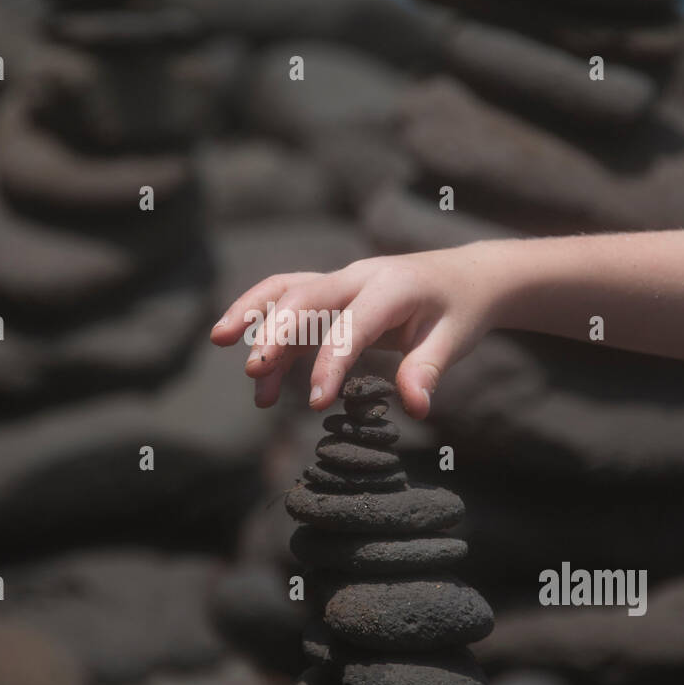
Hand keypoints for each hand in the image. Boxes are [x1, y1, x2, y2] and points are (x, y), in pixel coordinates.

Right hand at [210, 244, 506, 417]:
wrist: (465, 276)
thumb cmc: (458, 311)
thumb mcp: (454, 340)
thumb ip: (428, 370)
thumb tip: (415, 408)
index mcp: (392, 287)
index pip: (352, 325)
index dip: (331, 364)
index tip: (316, 403)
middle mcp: (358, 277)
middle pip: (305, 295)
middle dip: (275, 330)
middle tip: (254, 371)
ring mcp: (340, 282)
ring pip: (286, 289)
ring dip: (252, 313)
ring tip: (218, 341)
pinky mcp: (329, 295)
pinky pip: (288, 303)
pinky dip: (265, 326)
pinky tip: (258, 373)